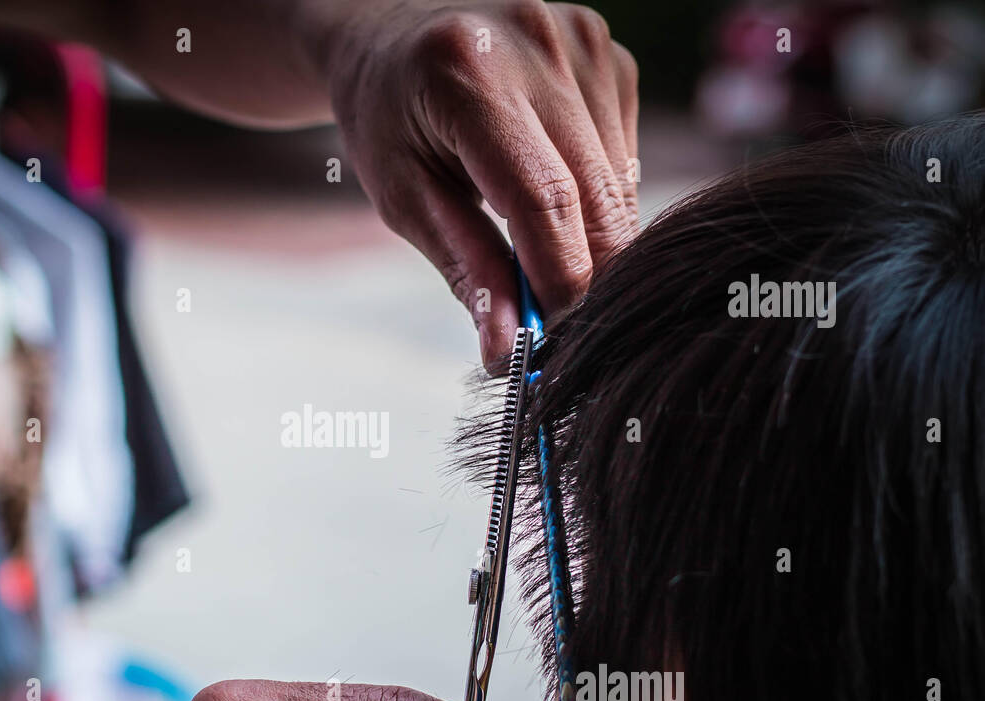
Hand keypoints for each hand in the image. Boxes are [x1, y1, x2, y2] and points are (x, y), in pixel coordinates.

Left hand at [323, 1, 639, 369]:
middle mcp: (537, 44)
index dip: (559, 281)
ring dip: (592, 239)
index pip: (543, 199)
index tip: (554, 340)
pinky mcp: (609, 52)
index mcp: (468, 76)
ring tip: (537, 246)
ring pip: (619, 184)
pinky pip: (624, 157)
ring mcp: (582, 41)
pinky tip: (550, 190)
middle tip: (555, 322)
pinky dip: (597, 198)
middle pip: (596, 195)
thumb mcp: (404, 200)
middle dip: (585, 274)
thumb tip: (507, 350)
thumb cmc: (387, 122)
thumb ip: (466, 270)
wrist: (391, 39)